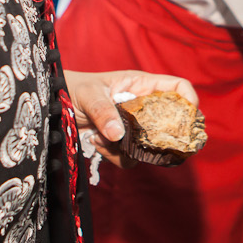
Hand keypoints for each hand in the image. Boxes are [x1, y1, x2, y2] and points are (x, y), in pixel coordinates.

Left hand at [62, 69, 198, 168]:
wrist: (53, 104)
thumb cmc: (72, 87)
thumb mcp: (88, 94)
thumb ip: (103, 111)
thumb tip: (118, 134)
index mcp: (141, 85)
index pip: (178, 88)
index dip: (189, 100)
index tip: (189, 119)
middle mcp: (142, 106)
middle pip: (171, 123)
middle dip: (161, 137)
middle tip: (147, 144)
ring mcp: (133, 126)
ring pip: (150, 146)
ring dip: (128, 148)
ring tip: (101, 137)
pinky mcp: (121, 142)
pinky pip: (130, 157)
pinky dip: (113, 155)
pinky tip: (94, 142)